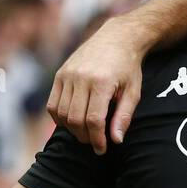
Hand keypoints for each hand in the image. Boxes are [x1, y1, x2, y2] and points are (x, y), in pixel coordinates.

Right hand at [47, 18, 145, 154]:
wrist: (117, 38)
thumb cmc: (128, 67)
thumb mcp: (133, 91)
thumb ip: (124, 116)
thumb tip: (116, 140)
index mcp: (102, 82)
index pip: (94, 120)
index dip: (97, 139)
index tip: (102, 149)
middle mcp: (81, 77)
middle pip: (75, 119)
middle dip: (84, 137)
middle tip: (94, 143)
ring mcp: (68, 74)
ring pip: (62, 113)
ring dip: (72, 129)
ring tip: (85, 133)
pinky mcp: (60, 74)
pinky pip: (52, 103)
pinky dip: (59, 118)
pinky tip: (72, 122)